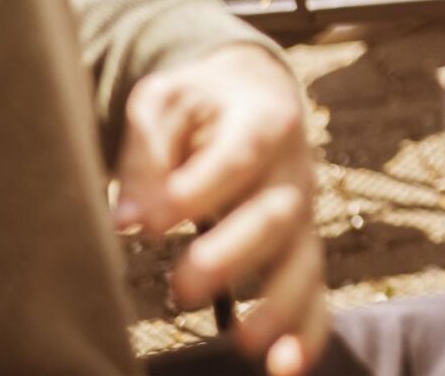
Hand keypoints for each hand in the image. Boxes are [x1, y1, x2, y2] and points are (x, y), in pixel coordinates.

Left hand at [113, 45, 327, 375]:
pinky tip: (287, 367)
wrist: (249, 95)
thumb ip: (146, 155)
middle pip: (278, 215)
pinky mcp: (299, 249)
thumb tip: (128, 220)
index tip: (148, 222)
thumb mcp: (164, 103)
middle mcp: (294, 170)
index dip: (200, 189)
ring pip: (304, 261)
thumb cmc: (196, 103)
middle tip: (180, 288)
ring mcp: (302, 214)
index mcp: (265, 120)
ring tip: (243, 342)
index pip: (241, 155)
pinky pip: (316, 292)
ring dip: (279, 304)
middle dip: (233, 255)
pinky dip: (308, 331)